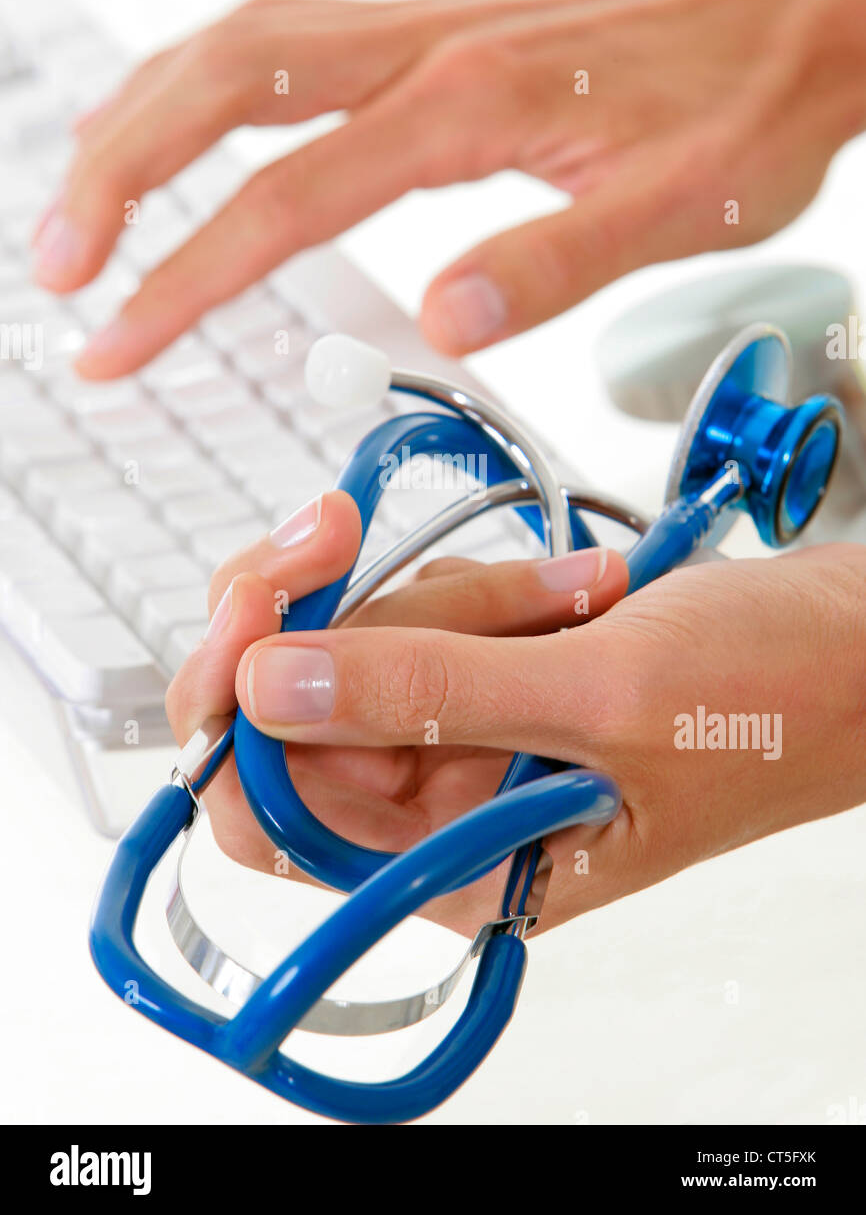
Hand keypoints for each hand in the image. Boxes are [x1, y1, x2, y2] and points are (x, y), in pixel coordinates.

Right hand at [35, 0, 865, 375]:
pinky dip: (204, 85)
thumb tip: (443, 317)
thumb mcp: (681, 213)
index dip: (184, 278)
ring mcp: (424, 27)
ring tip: (83, 205)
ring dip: (141, 118)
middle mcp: (428, 48)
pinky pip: (283, 37)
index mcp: (473, 105)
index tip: (116, 345)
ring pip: (236, 44)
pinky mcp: (432, 32)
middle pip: (219, 84)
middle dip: (116, 178)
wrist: (798, 23)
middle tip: (55, 269)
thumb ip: (558, 263)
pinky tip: (183, 127)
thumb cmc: (747, 120)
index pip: (285, 197)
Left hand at [165, 492, 865, 937]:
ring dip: (457, 596)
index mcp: (466, 868)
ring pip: (372, 642)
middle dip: (347, 615)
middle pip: (304, 709)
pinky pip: (435, 609)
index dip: (236, 713)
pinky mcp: (498, 674)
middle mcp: (451, 814)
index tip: (258, 601)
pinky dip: (494, 583)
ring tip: (574, 599)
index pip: (275, 818)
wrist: (863, 642)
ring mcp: (473, 736)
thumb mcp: (601, 698)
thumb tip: (267, 686)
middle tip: (351, 531)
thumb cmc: (780, 697)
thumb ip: (427, 697)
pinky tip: (579, 589)